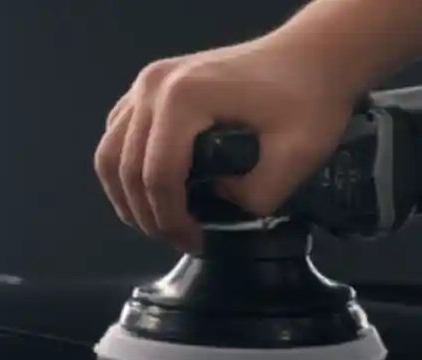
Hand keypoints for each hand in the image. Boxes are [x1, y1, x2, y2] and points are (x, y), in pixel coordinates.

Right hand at [93, 35, 362, 250]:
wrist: (312, 55)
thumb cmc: (307, 95)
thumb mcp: (297, 157)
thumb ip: (254, 197)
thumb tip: (218, 208)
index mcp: (184, 97)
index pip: (158, 176)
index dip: (171, 221)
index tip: (194, 242)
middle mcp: (155, 86)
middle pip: (124, 168)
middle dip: (147, 216)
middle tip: (177, 239)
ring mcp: (148, 82)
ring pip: (109, 153)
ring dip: (125, 196)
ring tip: (156, 222)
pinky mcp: (151, 86)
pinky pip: (117, 134)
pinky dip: (123, 169)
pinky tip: (149, 190)